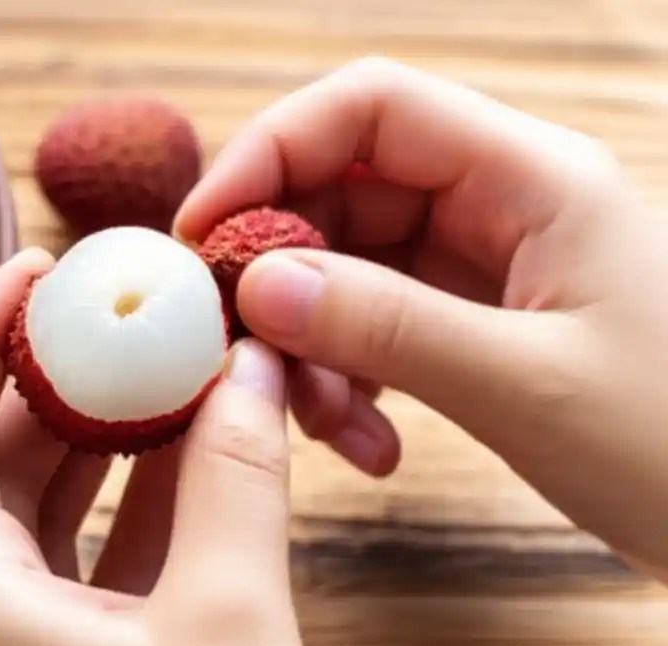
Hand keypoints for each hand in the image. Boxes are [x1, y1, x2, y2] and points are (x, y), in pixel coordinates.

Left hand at [0, 249, 325, 645]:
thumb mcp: (234, 628)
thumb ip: (238, 483)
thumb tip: (250, 368)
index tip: (42, 270)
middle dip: (51, 382)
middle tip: (120, 315)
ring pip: (18, 522)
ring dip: (89, 447)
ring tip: (161, 376)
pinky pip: (59, 578)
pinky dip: (114, 517)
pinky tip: (181, 464)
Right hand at [174, 56, 667, 579]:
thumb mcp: (524, 385)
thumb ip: (385, 326)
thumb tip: (258, 285)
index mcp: (532, 179)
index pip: (371, 107)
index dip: (271, 150)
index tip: (204, 233)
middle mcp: (504, 206)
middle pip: (344, 192)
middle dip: (283, 271)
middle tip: (242, 349)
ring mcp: (489, 267)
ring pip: (350, 269)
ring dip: (316, 346)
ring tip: (332, 426)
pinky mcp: (479, 326)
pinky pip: (378, 328)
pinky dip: (352, 381)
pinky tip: (371, 446)